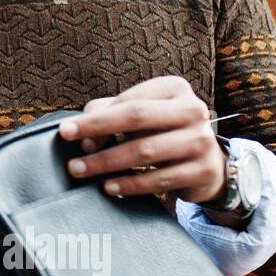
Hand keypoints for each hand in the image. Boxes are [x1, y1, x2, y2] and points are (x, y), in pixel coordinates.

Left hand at [56, 76, 227, 203]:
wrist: (208, 162)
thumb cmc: (163, 131)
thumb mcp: (141, 114)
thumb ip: (109, 113)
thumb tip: (84, 134)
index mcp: (174, 88)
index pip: (128, 100)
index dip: (95, 117)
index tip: (67, 132)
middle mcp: (192, 110)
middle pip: (137, 117)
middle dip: (98, 133)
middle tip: (70, 150)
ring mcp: (201, 140)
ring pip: (146, 151)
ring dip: (107, 163)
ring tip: (81, 171)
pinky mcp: (204, 170)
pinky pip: (160, 179)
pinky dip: (130, 184)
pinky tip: (109, 187)